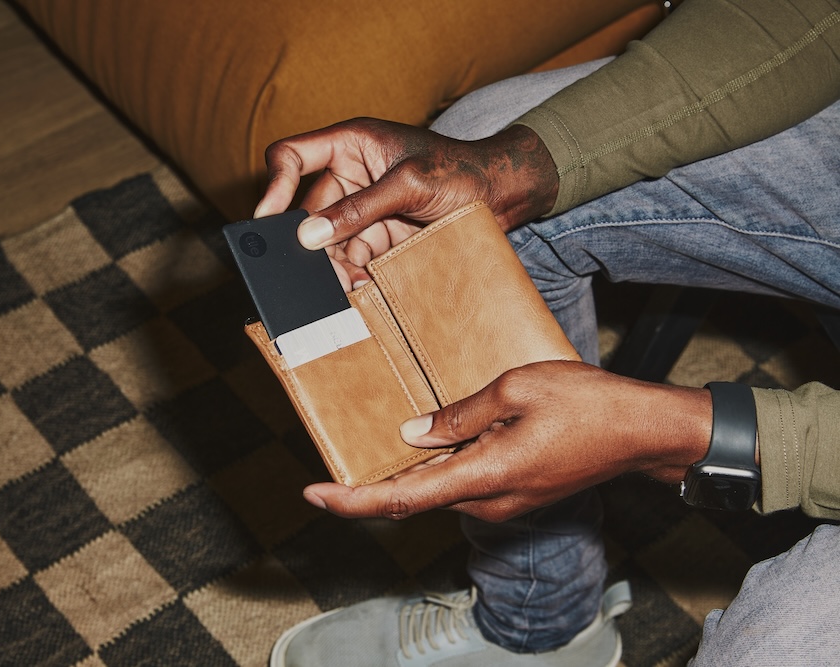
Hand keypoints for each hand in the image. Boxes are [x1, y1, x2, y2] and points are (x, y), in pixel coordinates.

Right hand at [253, 118, 558, 289]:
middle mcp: (350, 176)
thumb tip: (309, 234)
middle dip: (309, 244)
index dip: (275, 185)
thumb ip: (360, 208)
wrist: (505, 195)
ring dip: (333, 266)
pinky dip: (354, 276)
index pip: (292, 156)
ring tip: (348, 285)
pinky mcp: (378, 238)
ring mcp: (363, 210)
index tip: (267, 219)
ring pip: (328, 243)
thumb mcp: (410, 183)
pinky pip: (352, 260)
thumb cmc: (461, 169)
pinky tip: (363, 288)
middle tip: (310, 272)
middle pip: (307, 212)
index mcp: (350, 144)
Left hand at [302, 361, 713, 522]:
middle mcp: (489, 500)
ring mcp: (503, 501)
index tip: (315, 493)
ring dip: (404, 473)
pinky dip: (434, 469)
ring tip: (369, 447)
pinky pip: (461, 483)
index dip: (353, 500)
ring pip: (437, 489)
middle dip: (370, 484)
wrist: (643, 433)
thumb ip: (460, 415)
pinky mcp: (513, 493)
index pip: (403, 497)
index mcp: (485, 476)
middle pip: (414, 496)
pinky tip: (420, 445)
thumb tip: (414, 433)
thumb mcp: (517, 389)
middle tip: (331, 463)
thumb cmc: (589, 405)